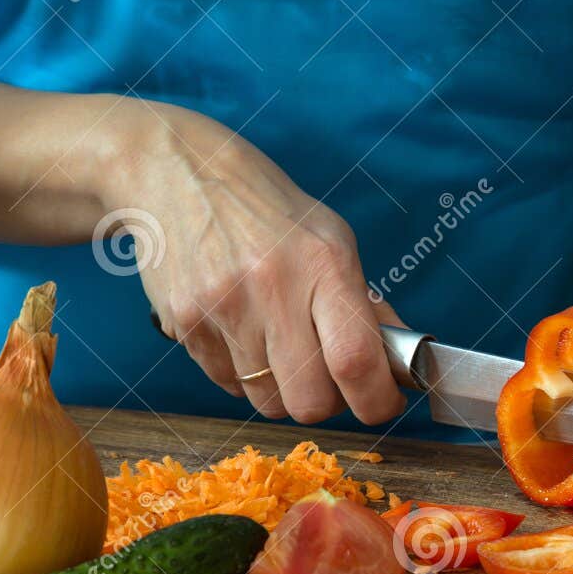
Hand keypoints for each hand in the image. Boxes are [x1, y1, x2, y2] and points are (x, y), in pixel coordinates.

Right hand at [100, 101, 405, 424]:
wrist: (175, 171)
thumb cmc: (266, 208)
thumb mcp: (331, 238)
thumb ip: (366, 304)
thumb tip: (397, 364)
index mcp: (323, 263)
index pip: (356, 360)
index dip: (377, 401)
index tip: (382, 402)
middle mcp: (272, 287)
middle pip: (310, 402)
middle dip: (327, 401)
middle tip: (328, 376)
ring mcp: (222, 308)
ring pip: (268, 402)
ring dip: (284, 389)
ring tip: (280, 345)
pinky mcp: (183, 324)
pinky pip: (227, 386)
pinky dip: (244, 374)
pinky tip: (243, 331)